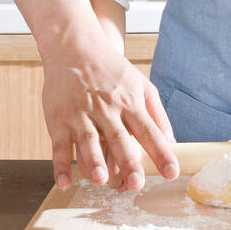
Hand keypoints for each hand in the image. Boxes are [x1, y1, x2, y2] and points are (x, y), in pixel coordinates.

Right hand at [41, 35, 178, 191]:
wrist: (75, 47)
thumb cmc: (111, 70)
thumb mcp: (141, 84)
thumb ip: (157, 114)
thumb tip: (172, 142)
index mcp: (129, 103)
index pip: (149, 131)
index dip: (161, 152)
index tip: (171, 172)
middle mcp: (106, 109)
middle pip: (119, 138)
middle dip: (128, 161)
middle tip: (136, 183)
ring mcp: (80, 113)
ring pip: (88, 140)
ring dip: (93, 160)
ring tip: (100, 180)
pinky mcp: (58, 118)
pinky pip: (59, 144)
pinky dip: (60, 164)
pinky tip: (63, 182)